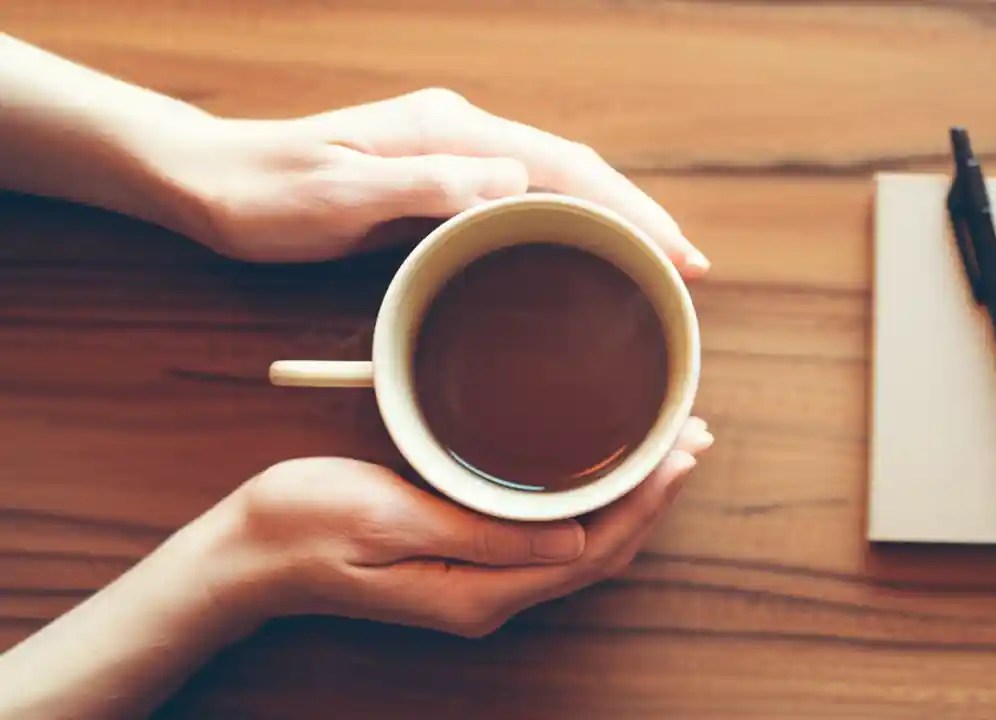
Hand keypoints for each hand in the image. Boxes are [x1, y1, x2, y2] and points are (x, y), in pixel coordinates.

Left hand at [163, 89, 708, 273]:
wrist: (210, 183)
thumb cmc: (265, 193)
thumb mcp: (339, 191)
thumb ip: (425, 183)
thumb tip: (516, 179)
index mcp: (449, 131)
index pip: (562, 165)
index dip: (626, 208)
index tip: (676, 250)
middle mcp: (461, 134)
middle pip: (573, 170)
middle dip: (637, 215)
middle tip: (687, 268)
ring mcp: (451, 156)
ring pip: (554, 185)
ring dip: (609, 222)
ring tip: (654, 266)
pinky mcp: (437, 181)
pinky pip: (522, 202)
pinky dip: (566, 228)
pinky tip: (581, 258)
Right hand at [206, 417, 712, 636]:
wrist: (249, 552)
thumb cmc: (307, 524)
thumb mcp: (393, 518)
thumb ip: (487, 532)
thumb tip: (579, 535)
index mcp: (481, 591)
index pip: (592, 548)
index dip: (647, 499)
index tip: (682, 448)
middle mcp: (491, 596)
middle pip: (600, 551)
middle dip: (654, 496)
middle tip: (693, 436)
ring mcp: (480, 584)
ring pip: (582, 545)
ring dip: (630, 499)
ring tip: (668, 451)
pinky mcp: (466, 562)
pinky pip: (551, 538)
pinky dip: (591, 503)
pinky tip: (601, 474)